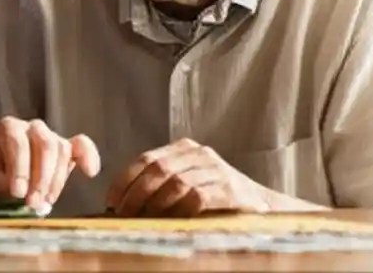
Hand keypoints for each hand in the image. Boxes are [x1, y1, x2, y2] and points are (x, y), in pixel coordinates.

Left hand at [0, 117, 100, 210]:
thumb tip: (13, 190)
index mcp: (7, 128)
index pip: (17, 141)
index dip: (19, 167)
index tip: (18, 193)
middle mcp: (31, 128)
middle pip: (44, 144)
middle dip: (41, 177)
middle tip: (34, 203)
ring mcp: (50, 137)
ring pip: (62, 150)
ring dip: (57, 179)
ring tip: (47, 202)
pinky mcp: (65, 150)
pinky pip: (81, 146)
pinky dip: (88, 156)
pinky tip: (90, 172)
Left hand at [106, 138, 268, 216]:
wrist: (261, 206)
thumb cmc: (216, 199)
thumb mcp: (186, 183)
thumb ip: (160, 186)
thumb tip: (120, 205)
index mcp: (185, 148)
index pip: (145, 159)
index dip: (124, 181)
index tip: (111, 202)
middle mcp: (200, 153)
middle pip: (157, 170)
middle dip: (135, 195)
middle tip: (124, 216)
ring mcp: (216, 169)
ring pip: (175, 183)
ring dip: (154, 206)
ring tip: (143, 222)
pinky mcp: (229, 188)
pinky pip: (196, 197)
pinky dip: (178, 211)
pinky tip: (170, 222)